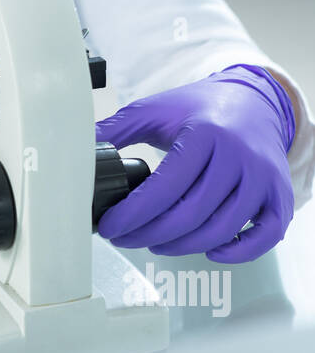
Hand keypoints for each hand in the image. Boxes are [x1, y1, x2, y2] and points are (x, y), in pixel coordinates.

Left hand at [95, 65, 295, 262]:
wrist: (253, 101)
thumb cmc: (200, 109)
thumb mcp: (155, 111)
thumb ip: (116, 130)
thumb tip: (74, 150)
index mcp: (205, 134)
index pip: (164, 187)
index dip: (132, 215)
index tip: (108, 227)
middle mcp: (238, 156)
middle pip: (190, 214)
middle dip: (148, 234)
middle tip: (124, 238)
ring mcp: (262, 178)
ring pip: (220, 229)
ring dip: (181, 246)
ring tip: (154, 243)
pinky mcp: (278, 195)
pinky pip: (266, 236)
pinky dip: (238, 252)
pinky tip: (209, 251)